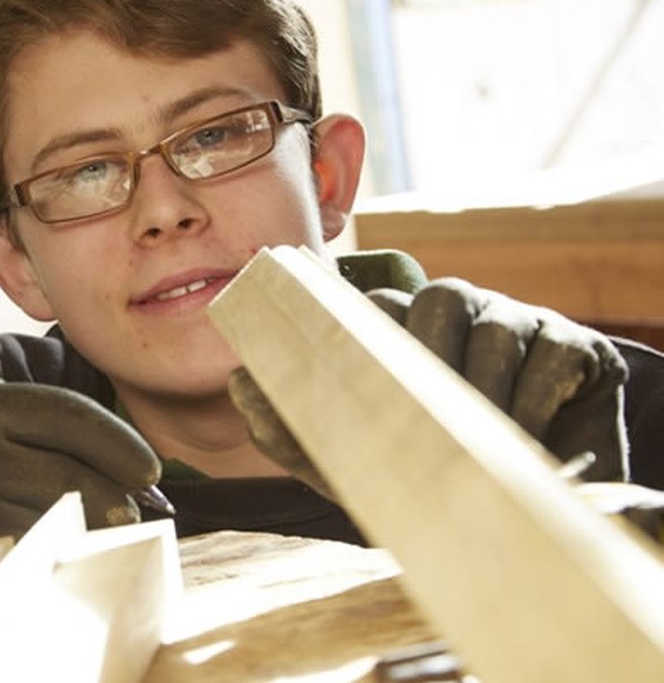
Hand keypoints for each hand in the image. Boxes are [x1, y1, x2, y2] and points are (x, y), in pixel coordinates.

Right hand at [0, 383, 160, 575]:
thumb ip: (35, 430)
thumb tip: (128, 462)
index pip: (67, 415)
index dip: (118, 444)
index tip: (147, 470)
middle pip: (68, 473)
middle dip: (115, 498)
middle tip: (135, 513)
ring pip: (52, 518)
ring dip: (92, 532)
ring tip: (108, 534)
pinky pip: (25, 551)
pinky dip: (56, 553)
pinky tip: (67, 552)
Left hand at [231, 278, 629, 499]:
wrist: (523, 510)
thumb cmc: (424, 472)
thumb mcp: (352, 461)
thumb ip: (295, 428)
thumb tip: (237, 383)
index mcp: (401, 331)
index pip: (372, 309)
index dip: (353, 330)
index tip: (339, 365)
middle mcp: (458, 316)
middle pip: (431, 302)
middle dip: (418, 357)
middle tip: (411, 415)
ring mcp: (515, 323)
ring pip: (488, 322)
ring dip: (475, 385)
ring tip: (468, 438)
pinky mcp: (573, 345)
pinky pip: (549, 354)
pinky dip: (531, 397)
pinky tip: (521, 435)